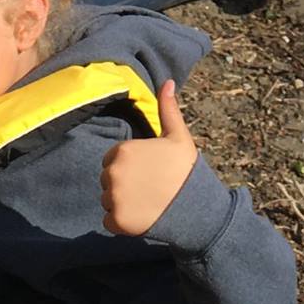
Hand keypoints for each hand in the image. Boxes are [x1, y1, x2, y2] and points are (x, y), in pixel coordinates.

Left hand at [100, 79, 198, 235]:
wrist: (195, 207)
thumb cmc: (185, 169)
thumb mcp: (178, 136)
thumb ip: (167, 109)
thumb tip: (167, 81)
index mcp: (123, 150)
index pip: (113, 159)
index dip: (130, 166)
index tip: (148, 172)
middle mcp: (113, 172)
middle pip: (108, 180)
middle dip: (124, 184)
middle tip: (149, 188)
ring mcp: (113, 198)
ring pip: (108, 200)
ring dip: (122, 203)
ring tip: (147, 202)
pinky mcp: (116, 220)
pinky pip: (109, 221)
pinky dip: (122, 222)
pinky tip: (142, 216)